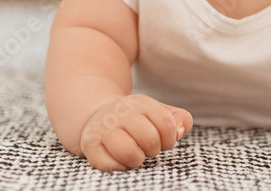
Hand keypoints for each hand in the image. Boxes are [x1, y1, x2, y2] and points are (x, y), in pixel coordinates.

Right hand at [78, 94, 192, 170]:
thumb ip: (180, 118)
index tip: (163, 141)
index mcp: (142, 103)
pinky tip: (119, 159)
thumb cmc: (138, 119)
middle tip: (147, 148)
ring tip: (134, 154)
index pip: (167, 124)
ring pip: (128, 153)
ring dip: (137, 160)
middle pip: (150, 139)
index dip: (169, 138)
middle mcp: (121, 112)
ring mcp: (104, 127)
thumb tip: (180, 131)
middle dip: (153, 150)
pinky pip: (109, 165)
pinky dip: (119, 167)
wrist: (100, 116)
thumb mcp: (159, 112)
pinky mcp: (90, 144)